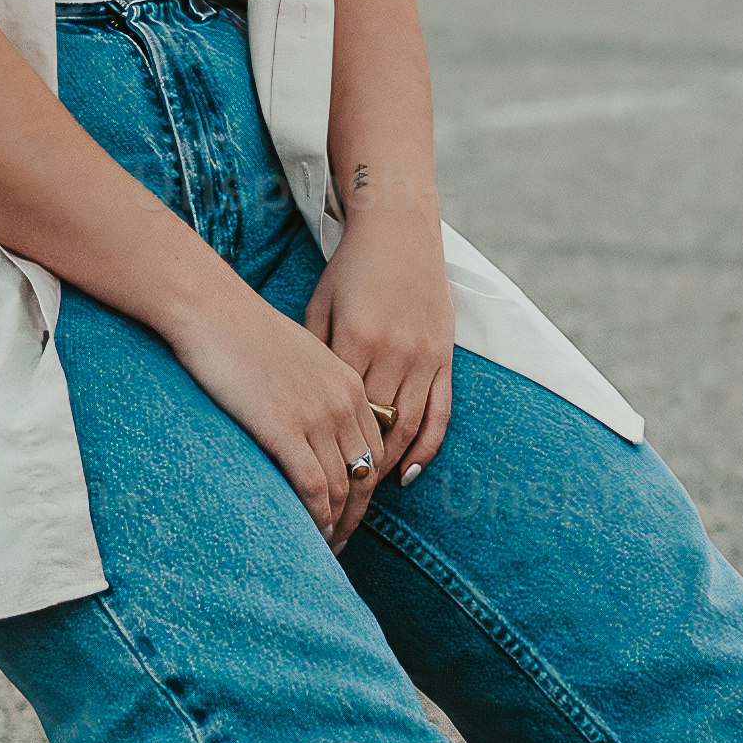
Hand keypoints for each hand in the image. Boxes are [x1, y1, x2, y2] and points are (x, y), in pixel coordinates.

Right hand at [164, 285, 387, 543]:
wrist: (212, 310)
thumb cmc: (242, 333)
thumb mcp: (295, 359)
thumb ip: (312, 391)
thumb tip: (305, 425)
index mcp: (350, 385)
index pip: (374, 451)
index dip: (365, 490)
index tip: (347, 513)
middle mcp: (344, 402)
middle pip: (366, 475)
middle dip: (355, 516)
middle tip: (339, 543)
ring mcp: (317, 416)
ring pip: (343, 487)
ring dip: (336, 525)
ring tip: (321, 548)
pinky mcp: (286, 428)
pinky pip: (313, 486)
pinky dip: (315, 517)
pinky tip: (306, 534)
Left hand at [304, 207, 454, 537]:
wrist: (400, 230)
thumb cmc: (349, 270)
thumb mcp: (318, 308)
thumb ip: (313, 356)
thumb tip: (297, 409)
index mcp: (357, 341)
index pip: (340, 416)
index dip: (325, 455)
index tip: (307, 486)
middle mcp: (396, 353)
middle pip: (375, 432)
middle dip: (353, 477)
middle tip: (333, 512)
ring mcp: (426, 357)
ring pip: (408, 429)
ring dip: (386, 470)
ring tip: (363, 502)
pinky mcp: (445, 356)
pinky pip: (440, 413)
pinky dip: (426, 448)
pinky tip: (408, 474)